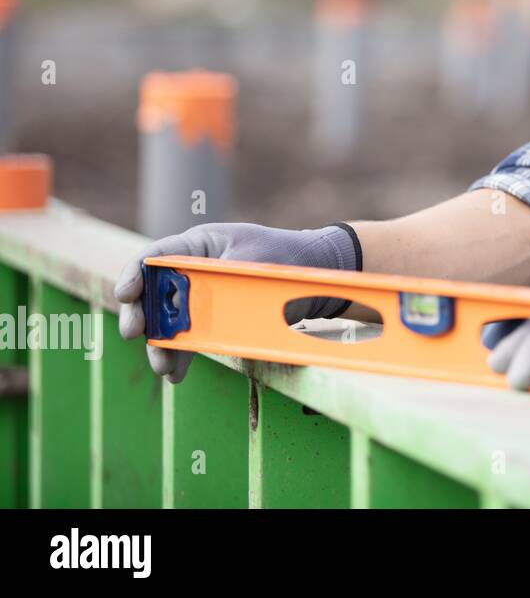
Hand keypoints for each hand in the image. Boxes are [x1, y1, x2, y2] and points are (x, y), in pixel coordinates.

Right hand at [114, 222, 358, 383]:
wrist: (317, 275)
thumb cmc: (287, 259)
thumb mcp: (254, 264)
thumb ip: (219, 281)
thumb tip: (189, 306)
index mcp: (199, 245)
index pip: (155, 256)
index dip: (134, 274)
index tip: (123, 294)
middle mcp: (193, 269)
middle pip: (154, 292)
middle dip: (142, 314)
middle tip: (135, 333)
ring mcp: (201, 294)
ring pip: (169, 319)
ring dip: (161, 343)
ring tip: (162, 366)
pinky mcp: (213, 317)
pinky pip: (190, 335)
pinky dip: (182, 353)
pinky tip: (176, 372)